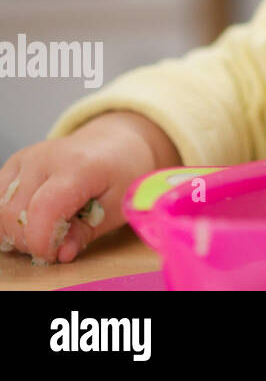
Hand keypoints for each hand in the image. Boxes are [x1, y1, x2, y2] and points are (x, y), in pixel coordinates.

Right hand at [0, 111, 179, 263]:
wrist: (115, 143)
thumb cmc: (122, 173)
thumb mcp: (119, 205)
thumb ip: (88, 231)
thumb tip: (61, 254)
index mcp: (79, 165)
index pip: (44, 209)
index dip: (42, 241)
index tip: (54, 254)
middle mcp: (46, 157)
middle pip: (14, 213)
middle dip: (30, 240)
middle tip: (56, 243)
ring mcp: (27, 158)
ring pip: (0, 209)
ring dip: (18, 230)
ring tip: (48, 229)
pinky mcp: (15, 163)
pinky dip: (10, 217)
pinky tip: (34, 217)